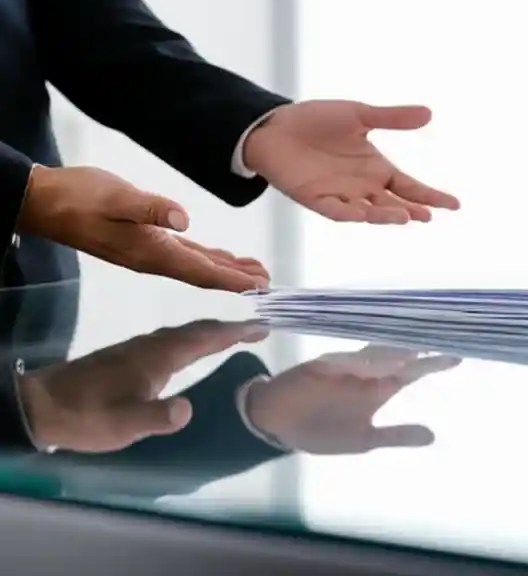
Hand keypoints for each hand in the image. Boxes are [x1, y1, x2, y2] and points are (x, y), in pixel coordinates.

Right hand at [16, 166, 269, 291]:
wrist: (42, 201)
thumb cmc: (78, 197)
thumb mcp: (116, 197)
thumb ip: (150, 208)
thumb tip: (183, 220)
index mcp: (152, 253)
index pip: (202, 272)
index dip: (233, 280)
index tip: (260, 288)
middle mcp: (153, 259)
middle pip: (205, 274)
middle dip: (237, 279)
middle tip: (269, 283)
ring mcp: (147, 252)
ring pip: (196, 265)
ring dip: (226, 270)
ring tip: (254, 274)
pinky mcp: (142, 241)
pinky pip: (184, 255)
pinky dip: (207, 258)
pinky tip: (219, 258)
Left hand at [17, 320, 268, 452]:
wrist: (41, 407)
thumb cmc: (87, 416)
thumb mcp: (124, 424)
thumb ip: (157, 417)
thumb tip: (189, 409)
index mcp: (158, 356)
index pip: (205, 336)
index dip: (236, 331)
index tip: (264, 326)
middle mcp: (151, 345)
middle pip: (197, 329)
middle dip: (229, 327)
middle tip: (258, 329)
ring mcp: (138, 349)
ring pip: (183, 334)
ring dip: (210, 332)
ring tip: (232, 338)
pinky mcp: (127, 357)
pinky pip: (171, 341)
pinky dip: (191, 341)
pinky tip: (190, 353)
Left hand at [243, 100, 459, 224]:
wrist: (274, 125)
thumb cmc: (317, 120)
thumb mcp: (359, 115)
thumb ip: (392, 118)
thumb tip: (429, 113)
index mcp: (376, 168)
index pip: (410, 187)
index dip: (431, 196)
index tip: (454, 204)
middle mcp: (362, 187)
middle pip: (394, 204)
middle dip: (412, 210)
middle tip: (429, 215)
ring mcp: (340, 195)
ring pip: (369, 211)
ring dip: (386, 215)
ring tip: (406, 217)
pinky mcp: (315, 198)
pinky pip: (336, 210)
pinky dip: (350, 212)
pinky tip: (364, 212)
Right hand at [244, 345, 459, 453]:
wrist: (278, 427)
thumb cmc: (321, 432)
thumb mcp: (364, 440)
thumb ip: (396, 436)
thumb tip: (433, 437)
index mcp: (378, 387)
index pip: (412, 372)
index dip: (433, 364)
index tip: (458, 356)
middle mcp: (366, 371)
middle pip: (398, 354)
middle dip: (419, 345)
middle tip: (444, 332)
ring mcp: (345, 365)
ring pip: (375, 353)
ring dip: (395, 350)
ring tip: (419, 347)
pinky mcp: (322, 365)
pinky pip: (344, 360)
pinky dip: (360, 361)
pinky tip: (376, 361)